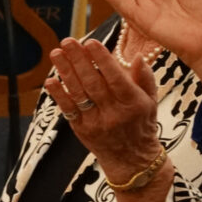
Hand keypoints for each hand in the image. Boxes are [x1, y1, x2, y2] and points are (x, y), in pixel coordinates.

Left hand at [44, 38, 161, 179]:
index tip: (91, 42)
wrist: (132, 160)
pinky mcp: (82, 129)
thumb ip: (144, 78)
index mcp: (132, 103)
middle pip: (93, 83)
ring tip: (57, 53)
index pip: (116, 78)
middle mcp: (114, 113)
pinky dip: (59, 95)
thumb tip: (137, 56)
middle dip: (79, 60)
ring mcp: (96, 122)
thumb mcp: (151, 101)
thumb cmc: (141, 125)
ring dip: (66, 72)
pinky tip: (51, 80)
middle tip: (68, 41)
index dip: (103, 60)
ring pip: (79, 94)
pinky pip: (68, 110)